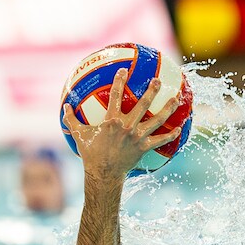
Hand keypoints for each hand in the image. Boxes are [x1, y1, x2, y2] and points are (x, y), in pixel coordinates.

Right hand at [63, 68, 181, 182]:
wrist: (102, 173)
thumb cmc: (90, 153)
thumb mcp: (78, 134)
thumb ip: (71, 119)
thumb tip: (65, 106)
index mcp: (111, 121)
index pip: (116, 96)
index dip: (119, 81)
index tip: (123, 70)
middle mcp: (127, 126)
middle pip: (143, 104)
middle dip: (152, 90)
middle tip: (158, 80)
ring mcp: (137, 137)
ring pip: (158, 120)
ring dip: (169, 108)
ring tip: (177, 98)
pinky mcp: (144, 147)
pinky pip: (161, 140)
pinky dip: (171, 135)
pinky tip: (180, 128)